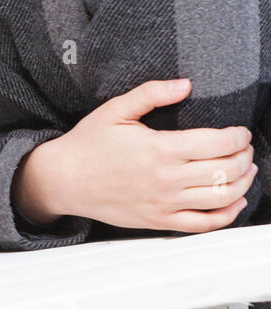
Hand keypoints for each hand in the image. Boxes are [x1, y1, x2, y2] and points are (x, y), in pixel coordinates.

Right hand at [14, 79, 254, 231]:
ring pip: (222, 196)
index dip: (237, 136)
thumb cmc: (87, 144)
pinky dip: (227, 214)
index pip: (217, 143)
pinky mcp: (160, 220)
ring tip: (245, 170)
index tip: (240, 131)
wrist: (63, 179)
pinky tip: (234, 201)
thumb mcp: (115, 110)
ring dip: (243, 182)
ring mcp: (165, 203)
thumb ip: (151, 93)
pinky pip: (204, 224)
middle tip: (244, 148)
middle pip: (226, 169)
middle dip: (244, 156)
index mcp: (160, 149)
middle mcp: (167, 179)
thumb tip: (185, 84)